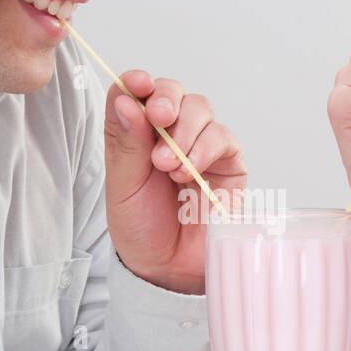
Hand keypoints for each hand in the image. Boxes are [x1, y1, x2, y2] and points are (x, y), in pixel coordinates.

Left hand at [104, 70, 246, 293]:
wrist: (168, 268)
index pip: (139, 92)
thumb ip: (125, 142)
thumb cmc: (142, 228)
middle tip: (159, 118)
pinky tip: (188, 172)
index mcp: (137, 132)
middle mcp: (170, 133)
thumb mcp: (122, 186)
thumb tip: (127, 99)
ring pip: (200, 108)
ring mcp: (201, 144)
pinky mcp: (227, 161)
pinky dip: (205, 148)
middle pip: (173, 92)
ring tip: (167, 166)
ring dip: (184, 132)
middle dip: (166, 99)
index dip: (138, 82)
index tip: (137, 83)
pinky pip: (222, 137)